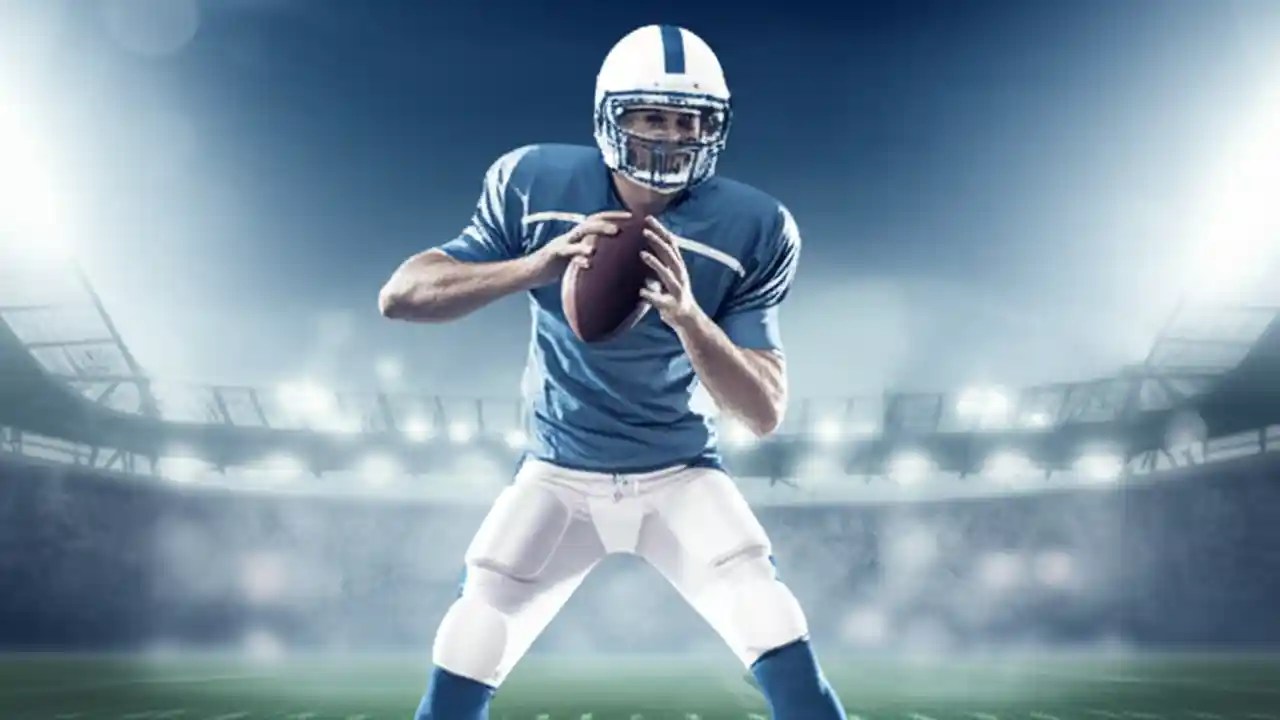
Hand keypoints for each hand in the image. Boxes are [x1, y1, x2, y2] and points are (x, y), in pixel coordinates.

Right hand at [524, 210, 631, 286]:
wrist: (530, 272)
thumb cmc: (555, 266)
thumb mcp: (575, 258)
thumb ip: (588, 254)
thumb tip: (609, 256)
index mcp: (577, 236)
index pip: (596, 220)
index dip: (613, 216)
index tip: (632, 216)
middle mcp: (570, 236)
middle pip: (591, 222)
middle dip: (609, 219)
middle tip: (627, 221)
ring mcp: (561, 244)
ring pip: (580, 233)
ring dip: (598, 231)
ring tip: (614, 233)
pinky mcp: (553, 255)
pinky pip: (567, 253)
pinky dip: (579, 256)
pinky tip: (589, 262)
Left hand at [638, 216, 703, 330]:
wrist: (688, 319)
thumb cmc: (673, 295)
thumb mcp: (668, 275)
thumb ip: (659, 263)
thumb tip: (642, 248)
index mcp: (678, 266)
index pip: (670, 243)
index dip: (660, 230)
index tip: (648, 218)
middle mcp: (680, 275)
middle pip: (670, 254)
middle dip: (658, 241)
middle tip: (644, 229)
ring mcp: (677, 290)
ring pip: (667, 274)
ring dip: (655, 263)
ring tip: (642, 254)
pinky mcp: (672, 305)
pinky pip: (660, 300)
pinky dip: (651, 295)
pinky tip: (641, 291)